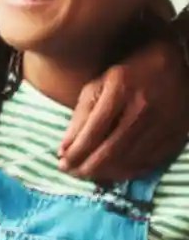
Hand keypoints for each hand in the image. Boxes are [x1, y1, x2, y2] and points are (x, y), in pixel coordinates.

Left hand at [60, 42, 188, 179]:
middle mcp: (143, 108)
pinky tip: (114, 173)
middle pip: (111, 150)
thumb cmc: (127, 75)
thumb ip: (80, 117)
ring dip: (106, 173)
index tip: (62, 164)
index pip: (93, 132)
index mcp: (120, 90)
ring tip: (89, 175)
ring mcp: (163, 122)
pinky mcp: (177, 133)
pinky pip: (150, 161)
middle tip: (73, 173)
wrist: (172, 64)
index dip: (76, 152)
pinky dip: (129, 171)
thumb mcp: (97, 85)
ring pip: (130, 160)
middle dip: (87, 168)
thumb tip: (63, 150)